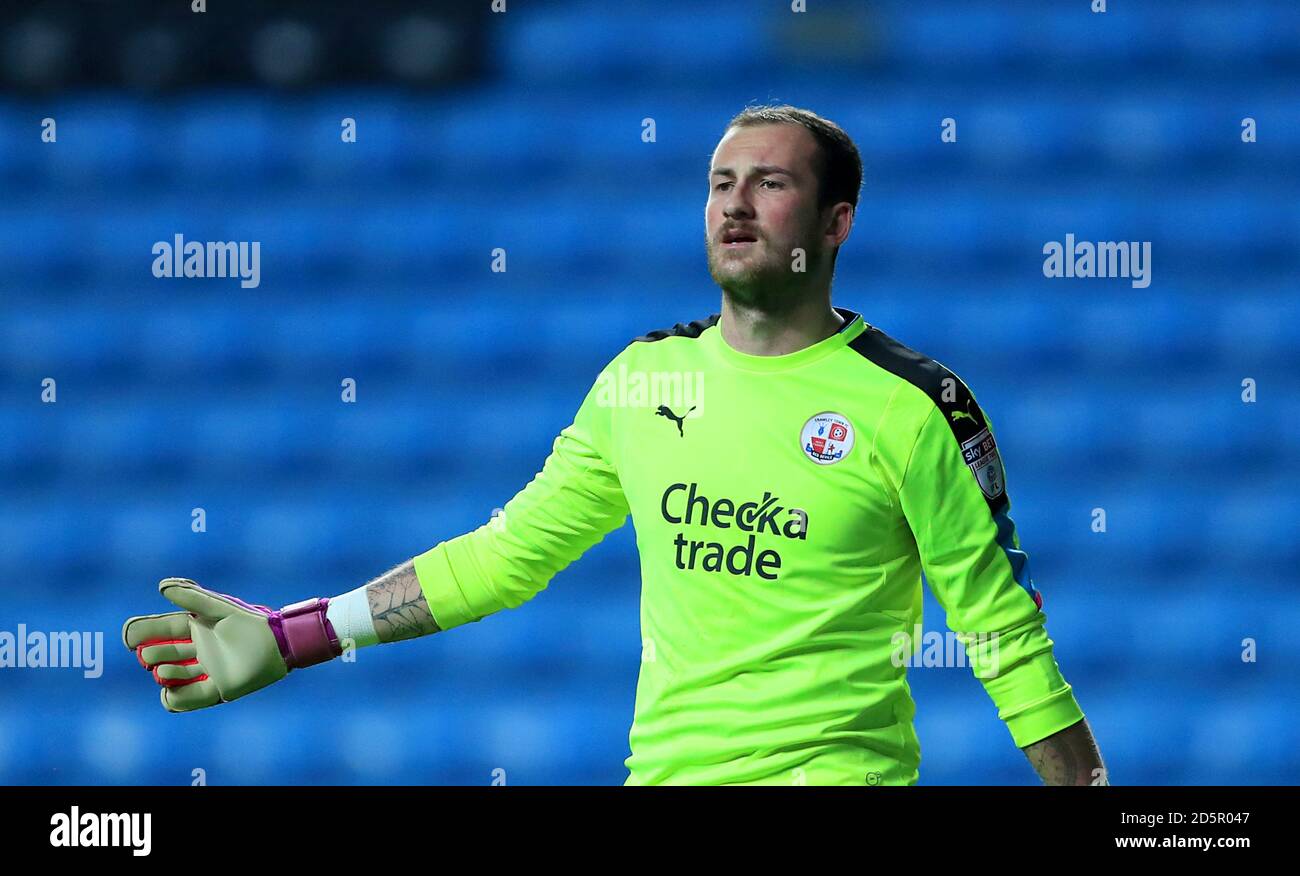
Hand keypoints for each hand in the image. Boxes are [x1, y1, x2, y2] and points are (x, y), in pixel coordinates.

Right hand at [122, 578, 338, 712]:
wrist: (278, 644)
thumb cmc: (249, 621)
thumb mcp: (217, 607)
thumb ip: (191, 596)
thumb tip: (161, 586)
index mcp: (194, 627)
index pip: (159, 630)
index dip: (141, 633)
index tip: (129, 638)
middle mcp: (197, 649)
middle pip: (161, 654)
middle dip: (153, 654)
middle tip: (152, 655)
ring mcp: (206, 670)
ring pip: (171, 676)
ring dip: (165, 674)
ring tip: (169, 669)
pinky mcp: (217, 690)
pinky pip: (187, 699)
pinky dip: (176, 699)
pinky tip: (171, 692)